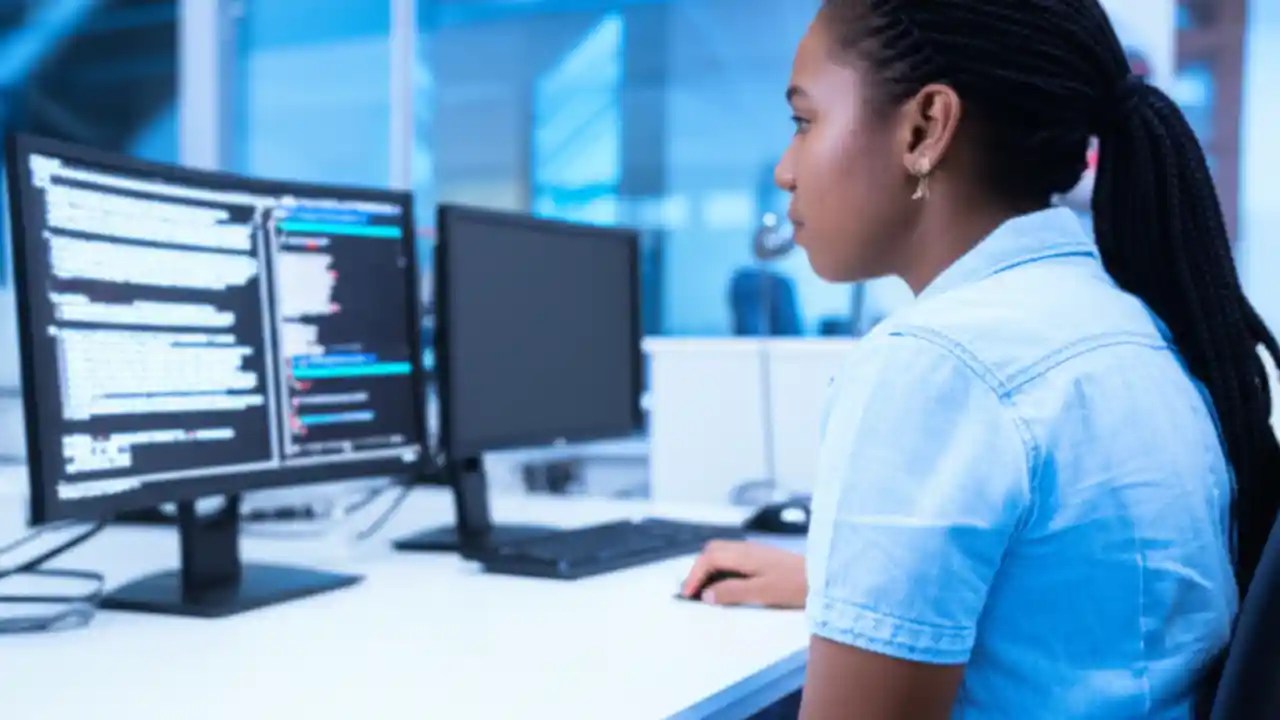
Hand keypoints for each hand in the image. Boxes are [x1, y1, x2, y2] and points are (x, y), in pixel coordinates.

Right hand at [680, 540, 805, 608]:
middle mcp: (747, 549)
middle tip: (692, 591)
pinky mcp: (762, 558)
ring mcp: (755, 552)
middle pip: (712, 551)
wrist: (824, 576)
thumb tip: (707, 595)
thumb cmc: (795, 585)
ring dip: (709, 569)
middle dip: (698, 569)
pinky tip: (726, 585)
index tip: (687, 595)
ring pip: (722, 553)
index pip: (709, 558)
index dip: (694, 575)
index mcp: (744, 555)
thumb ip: (732, 592)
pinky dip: (721, 569)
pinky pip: (733, 558)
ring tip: (705, 590)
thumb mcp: (762, 592)